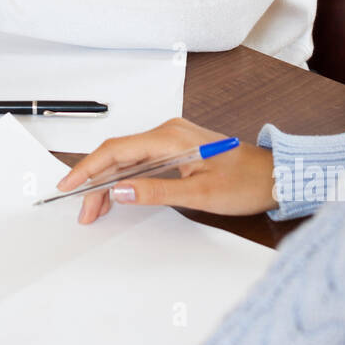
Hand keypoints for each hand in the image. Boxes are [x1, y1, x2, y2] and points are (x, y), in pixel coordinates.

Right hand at [56, 117, 274, 223]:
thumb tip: (119, 191)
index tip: (69, 185)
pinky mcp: (175, 149)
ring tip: (94, 209)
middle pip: (117, 154)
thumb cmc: (246, 182)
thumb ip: (155, 191)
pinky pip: (140, 160)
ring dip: (108, 182)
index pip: (116, 150)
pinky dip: (124, 178)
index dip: (88, 168)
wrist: (276, 176)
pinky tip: (116, 193)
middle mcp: (168, 132)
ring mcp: (171, 139)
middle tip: (84, 212)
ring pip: (127, 159)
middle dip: (94, 182)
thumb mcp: (200, 194)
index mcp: (171, 137)